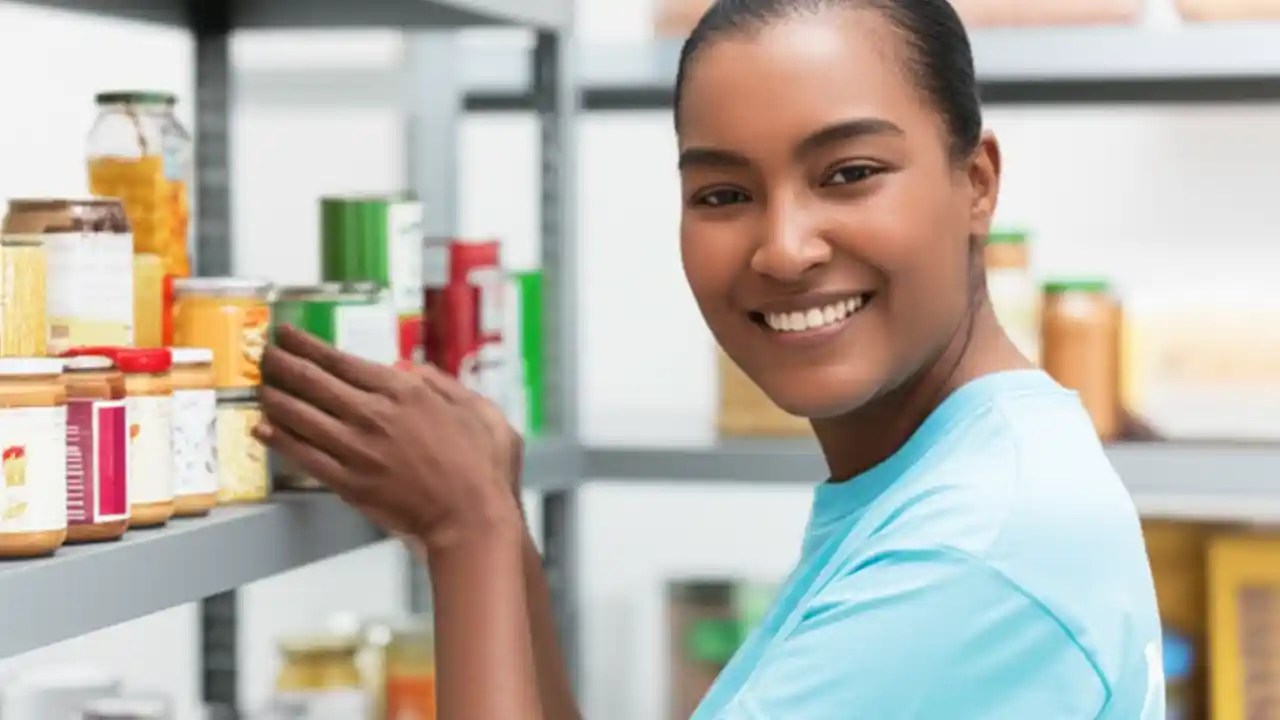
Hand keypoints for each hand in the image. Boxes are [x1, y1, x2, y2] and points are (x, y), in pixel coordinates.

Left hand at [254, 325, 524, 551]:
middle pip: (312, 382)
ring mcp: (357, 450)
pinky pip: (304, 457)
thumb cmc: (484, 468)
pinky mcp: (349, 483)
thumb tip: (412, 370)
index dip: (308, 345)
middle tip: (263, 353)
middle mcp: (374, 415)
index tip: (289, 335)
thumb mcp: (480, 410)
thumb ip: (444, 385)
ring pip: (300, 416)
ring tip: (258, 386)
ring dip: (274, 397)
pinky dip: (280, 441)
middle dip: (281, 363)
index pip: (341, 361)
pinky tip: (263, 431)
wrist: (473, 519)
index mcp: (404, 392)